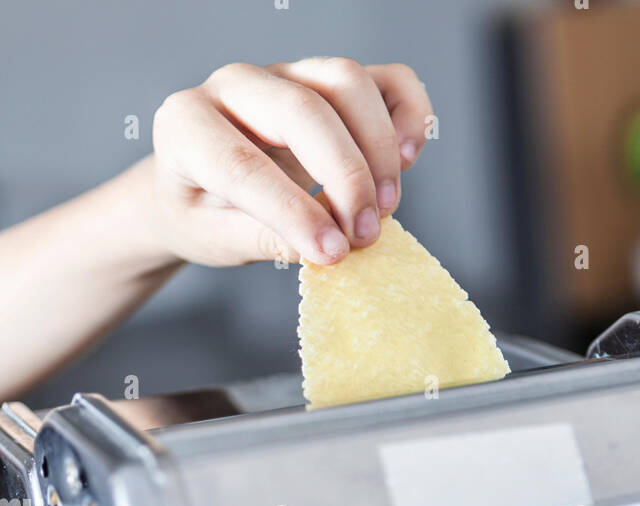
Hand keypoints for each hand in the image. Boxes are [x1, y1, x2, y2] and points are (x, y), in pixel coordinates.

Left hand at [149, 58, 433, 267]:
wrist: (198, 185)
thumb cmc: (201, 212)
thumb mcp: (212, 238)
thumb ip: (260, 238)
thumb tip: (320, 245)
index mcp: (187, 125)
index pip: (243, 163)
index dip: (294, 212)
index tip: (331, 253)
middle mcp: (234, 86)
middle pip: (304, 110)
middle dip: (346, 177)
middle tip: (365, 234)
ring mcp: (284, 74)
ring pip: (346, 82)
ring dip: (378, 149)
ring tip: (385, 208)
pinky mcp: (325, 81)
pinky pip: (381, 78)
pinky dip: (407, 111)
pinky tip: (410, 157)